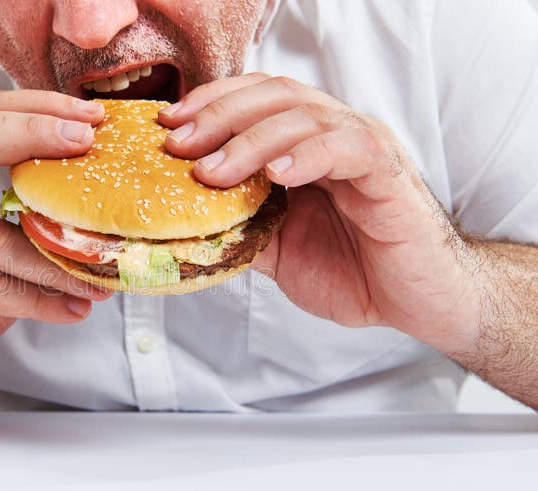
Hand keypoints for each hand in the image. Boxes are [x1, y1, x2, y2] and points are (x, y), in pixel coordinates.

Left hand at [159, 74, 479, 354]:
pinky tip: (277, 174)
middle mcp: (333, 136)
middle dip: (219, 115)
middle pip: (274, 97)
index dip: (210, 104)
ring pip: (305, 116)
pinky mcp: (388, 174)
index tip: (167, 124)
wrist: (415, 302)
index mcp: (305, 146)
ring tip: (214, 170)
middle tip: (179, 143)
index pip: (255, 100)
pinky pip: (349, 147)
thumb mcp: (277, 250)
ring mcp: (363, 149)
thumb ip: (238, 227)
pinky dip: (308, 154)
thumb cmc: (353, 271)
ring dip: (251, 140)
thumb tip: (183, 224)